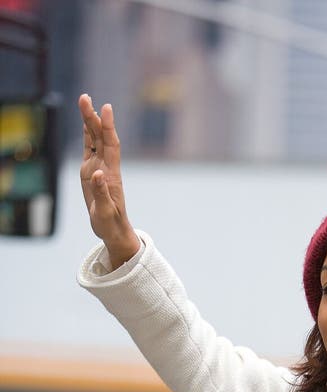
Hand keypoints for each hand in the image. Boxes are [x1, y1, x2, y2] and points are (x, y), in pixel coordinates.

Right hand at [78, 93, 139, 268]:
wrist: (113, 229)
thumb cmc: (111, 222)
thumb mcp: (105, 211)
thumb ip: (101, 193)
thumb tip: (97, 174)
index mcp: (111, 174)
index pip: (110, 144)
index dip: (108, 126)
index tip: (106, 108)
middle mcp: (106, 167)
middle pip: (100, 137)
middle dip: (94, 117)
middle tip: (85, 97)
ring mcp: (99, 168)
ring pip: (95, 140)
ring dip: (90, 121)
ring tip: (84, 101)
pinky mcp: (92, 172)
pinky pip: (89, 149)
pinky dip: (87, 134)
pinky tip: (86, 122)